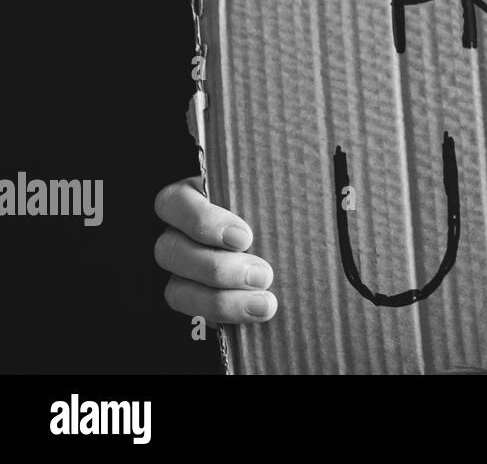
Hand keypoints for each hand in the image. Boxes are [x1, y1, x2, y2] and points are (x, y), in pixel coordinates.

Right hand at [154, 175, 277, 323]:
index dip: (204, 222)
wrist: (291, 242)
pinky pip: (196, 317)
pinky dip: (225, 319)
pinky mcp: (195, 300)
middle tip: (263, 275)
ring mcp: (181, 271)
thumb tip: (305, 179)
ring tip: (264, 303)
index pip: (175, 203)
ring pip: (176, 290)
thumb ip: (273, 192)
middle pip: (169, 251)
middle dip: (218, 268)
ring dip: (221, 301)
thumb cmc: (280, 206)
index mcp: (192, 198)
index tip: (244, 238)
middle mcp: (178, 233)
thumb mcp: (272, 193)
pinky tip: (254, 317)